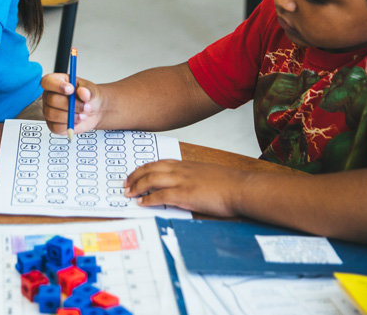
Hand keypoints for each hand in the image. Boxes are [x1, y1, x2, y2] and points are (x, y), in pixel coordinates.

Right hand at [41, 72, 101, 135]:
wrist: (93, 111)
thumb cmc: (88, 97)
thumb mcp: (91, 90)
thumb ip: (88, 91)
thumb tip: (83, 92)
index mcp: (56, 82)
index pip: (47, 82)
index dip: (57, 86)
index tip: (71, 89)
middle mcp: (49, 96)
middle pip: (51, 100)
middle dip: (71, 105)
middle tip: (85, 106)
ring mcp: (49, 110)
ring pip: (53, 114)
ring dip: (71, 116)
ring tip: (83, 115)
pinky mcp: (52, 124)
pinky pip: (56, 127)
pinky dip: (69, 125)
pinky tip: (76, 121)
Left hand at [123, 159, 243, 216]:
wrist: (241, 188)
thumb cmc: (228, 184)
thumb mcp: (206, 173)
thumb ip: (191, 176)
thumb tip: (181, 184)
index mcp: (186, 164)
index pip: (158, 163)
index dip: (143, 168)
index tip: (134, 174)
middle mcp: (181, 170)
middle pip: (149, 169)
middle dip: (134, 176)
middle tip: (125, 184)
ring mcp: (182, 181)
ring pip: (151, 180)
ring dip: (136, 187)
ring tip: (128, 194)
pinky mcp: (185, 195)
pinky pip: (160, 196)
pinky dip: (148, 199)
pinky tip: (142, 203)